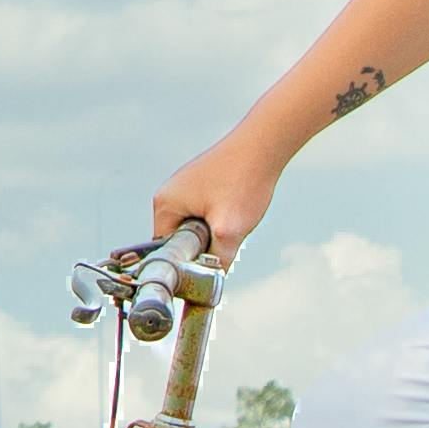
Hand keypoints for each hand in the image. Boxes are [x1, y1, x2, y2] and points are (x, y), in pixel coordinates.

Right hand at [149, 135, 282, 256]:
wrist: (264, 144)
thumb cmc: (243, 181)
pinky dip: (221, 215)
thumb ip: (218, 261)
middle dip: (204, 244)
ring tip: (236, 217)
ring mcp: (184, 184)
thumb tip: (211, 283)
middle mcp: (168, 192)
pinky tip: (239, 205)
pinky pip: (205, 211)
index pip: (166, 250)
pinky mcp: (201, 181)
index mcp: (165, 204)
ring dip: (215, 229)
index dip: (188, 261)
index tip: (209, 262)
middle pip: (181, 238)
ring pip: (196, 225)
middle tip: (228, 238)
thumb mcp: (231, 230)